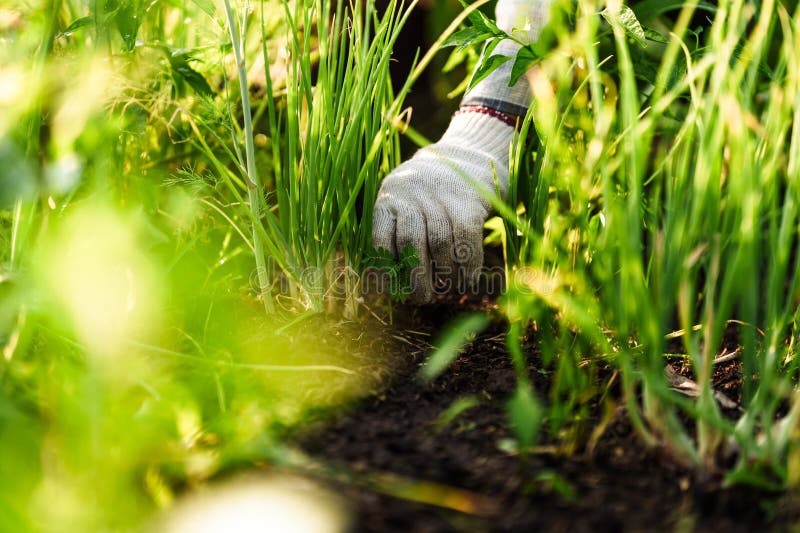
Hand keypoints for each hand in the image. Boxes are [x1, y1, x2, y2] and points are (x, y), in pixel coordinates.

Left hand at [371, 110, 514, 302]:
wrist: (467, 157)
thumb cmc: (429, 195)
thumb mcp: (405, 203)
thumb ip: (394, 236)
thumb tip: (382, 287)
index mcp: (389, 197)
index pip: (380, 238)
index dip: (382, 270)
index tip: (387, 294)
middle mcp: (411, 193)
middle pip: (410, 242)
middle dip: (416, 277)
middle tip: (422, 298)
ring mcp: (441, 194)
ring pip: (439, 243)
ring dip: (444, 274)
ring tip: (446, 289)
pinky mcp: (468, 200)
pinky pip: (466, 240)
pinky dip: (467, 266)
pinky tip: (466, 281)